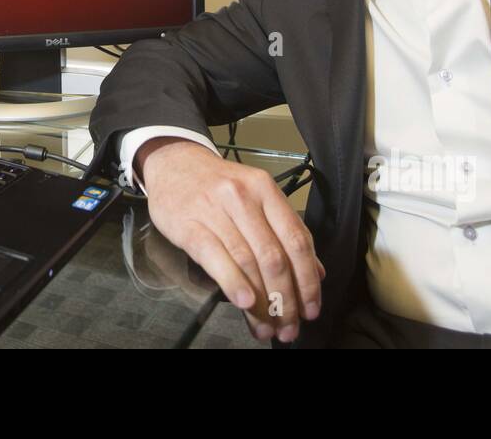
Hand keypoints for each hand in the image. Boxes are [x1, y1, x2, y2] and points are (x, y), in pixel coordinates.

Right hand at [136, 137, 325, 343]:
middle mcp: (243, 197)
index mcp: (266, 189)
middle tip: (289, 327)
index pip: (297, 239)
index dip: (307, 280)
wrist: (174, 163)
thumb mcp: (256, 195)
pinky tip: (244, 303)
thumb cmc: (218, 184)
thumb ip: (285, 229)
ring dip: (261, 302)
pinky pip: (215, 258)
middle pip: (274, 257)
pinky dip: (233, 283)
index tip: (311, 308)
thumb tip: (316, 271)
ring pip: (247, 263)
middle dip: (286, 299)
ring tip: (267, 326)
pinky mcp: (189, 226)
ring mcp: (215, 210)